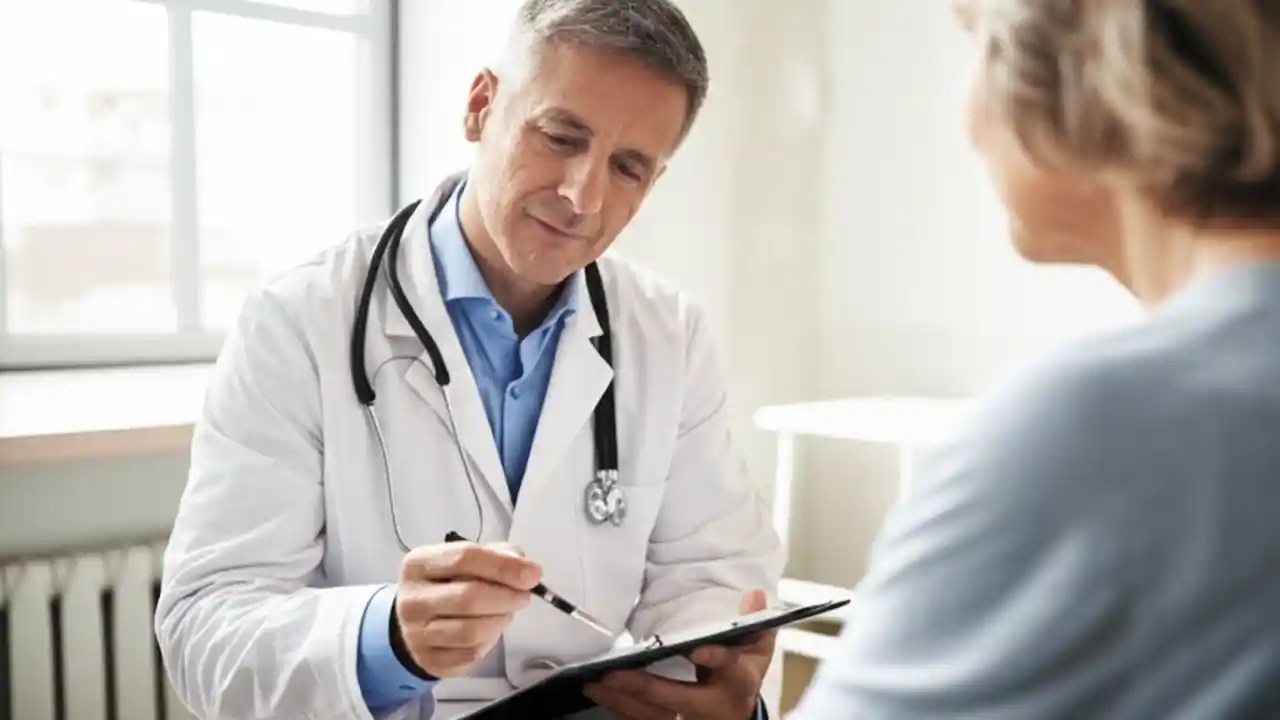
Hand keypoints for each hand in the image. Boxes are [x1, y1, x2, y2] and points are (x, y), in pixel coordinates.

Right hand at [393, 540, 541, 677]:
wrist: (416, 621)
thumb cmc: (448, 583)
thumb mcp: (466, 560)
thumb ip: (497, 556)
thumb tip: (524, 569)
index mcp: (419, 564)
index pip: (464, 558)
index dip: (503, 566)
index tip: (533, 574)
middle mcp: (412, 599)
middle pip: (469, 597)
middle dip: (507, 597)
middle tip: (524, 596)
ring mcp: (416, 634)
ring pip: (471, 631)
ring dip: (501, 620)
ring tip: (507, 612)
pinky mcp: (429, 660)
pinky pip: (470, 654)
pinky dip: (490, 641)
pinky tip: (491, 629)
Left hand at [583, 589, 774, 719]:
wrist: (738, 710)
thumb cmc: (742, 670)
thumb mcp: (756, 646)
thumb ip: (755, 621)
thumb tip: (754, 594)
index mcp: (738, 682)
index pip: (730, 668)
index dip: (716, 658)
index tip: (696, 649)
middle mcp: (715, 707)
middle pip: (677, 699)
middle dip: (643, 686)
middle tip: (613, 672)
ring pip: (654, 717)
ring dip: (621, 700)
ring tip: (594, 683)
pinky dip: (621, 709)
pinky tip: (601, 695)